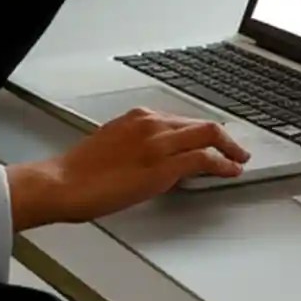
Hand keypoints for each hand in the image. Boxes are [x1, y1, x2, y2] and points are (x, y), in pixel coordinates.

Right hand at [5, 109, 251, 230]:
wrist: (62, 183)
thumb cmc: (79, 172)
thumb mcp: (110, 146)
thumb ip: (136, 145)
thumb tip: (153, 159)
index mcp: (137, 117)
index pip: (180, 120)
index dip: (200, 131)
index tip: (210, 140)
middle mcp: (150, 123)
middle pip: (199, 124)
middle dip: (222, 136)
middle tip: (235, 149)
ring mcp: (159, 143)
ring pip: (207, 135)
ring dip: (228, 148)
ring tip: (238, 159)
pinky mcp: (163, 166)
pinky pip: (204, 159)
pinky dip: (223, 163)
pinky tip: (230, 170)